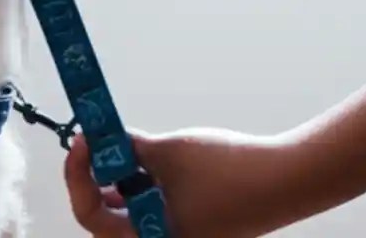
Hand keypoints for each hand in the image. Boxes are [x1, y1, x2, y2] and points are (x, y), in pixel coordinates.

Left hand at [63, 129, 316, 237]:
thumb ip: (126, 148)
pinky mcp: (197, 228)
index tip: (80, 141)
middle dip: (95, 181)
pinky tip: (148, 160)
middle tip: (91, 145)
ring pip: (133, 215)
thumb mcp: (166, 152)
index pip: (91, 217)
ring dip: (120, 183)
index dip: (77, 176)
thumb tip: (97, 138)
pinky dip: (144, 187)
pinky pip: (156, 212)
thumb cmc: (229, 171)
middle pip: (109, 222)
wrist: (288, 179)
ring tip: (120, 147)